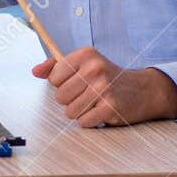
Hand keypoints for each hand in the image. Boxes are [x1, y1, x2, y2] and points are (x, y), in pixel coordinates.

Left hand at [30, 47, 176, 128]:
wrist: (142, 90)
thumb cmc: (108, 77)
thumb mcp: (84, 64)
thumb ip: (56, 66)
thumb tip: (34, 71)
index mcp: (86, 55)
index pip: (54, 77)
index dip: (62, 84)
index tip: (78, 82)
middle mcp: (95, 68)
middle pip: (60, 97)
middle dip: (71, 100)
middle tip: (88, 95)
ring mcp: (104, 87)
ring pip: (70, 112)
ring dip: (80, 112)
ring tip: (95, 103)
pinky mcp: (111, 106)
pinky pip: (84, 122)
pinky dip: (90, 121)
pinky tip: (101, 111)